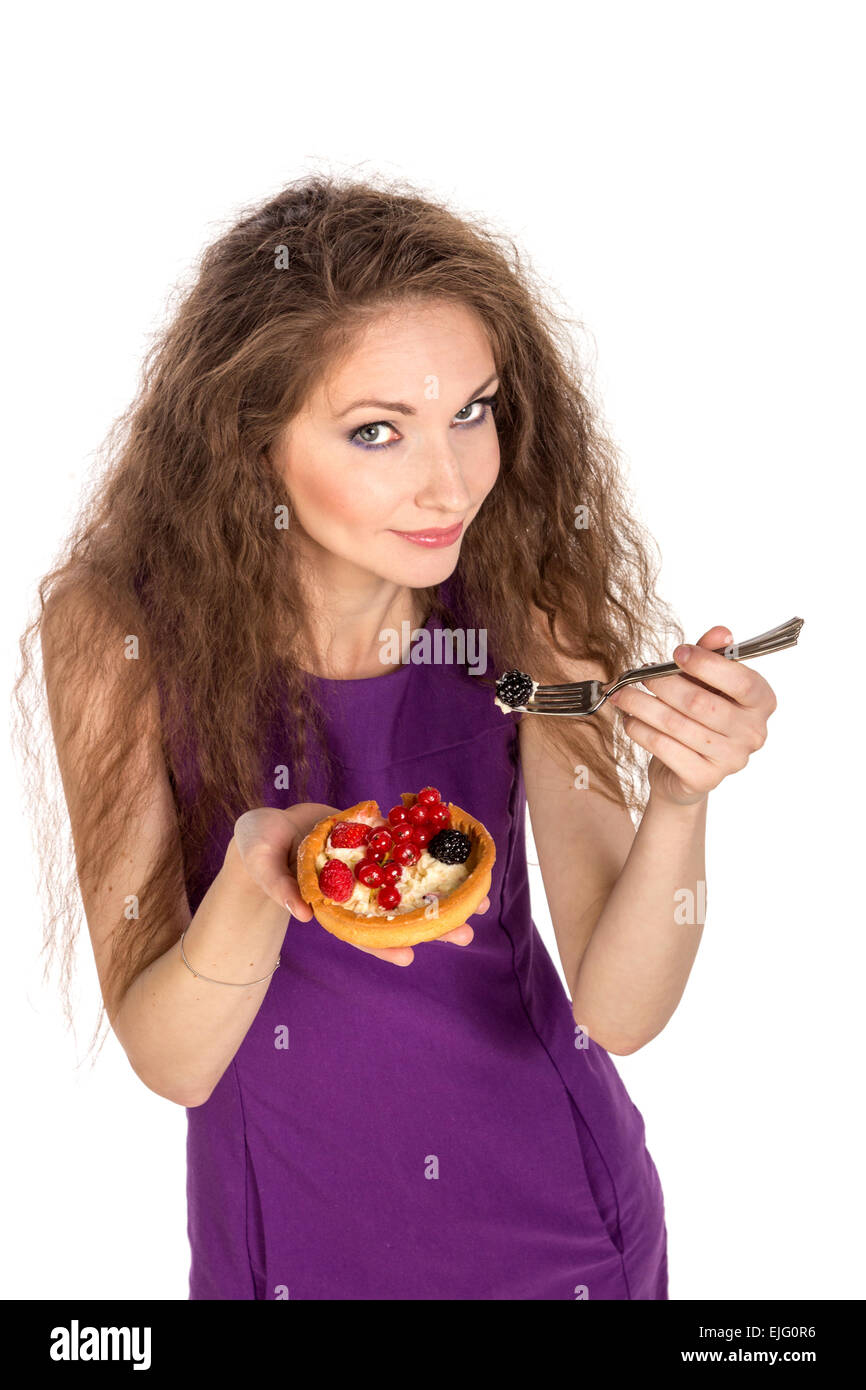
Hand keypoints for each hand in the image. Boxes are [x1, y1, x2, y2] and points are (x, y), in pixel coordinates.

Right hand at [232, 803, 487, 965]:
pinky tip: (459, 858)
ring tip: (481, 902)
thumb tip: (301, 913)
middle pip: (397, 915)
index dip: (382, 946)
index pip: (359, 933)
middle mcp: (356, 894)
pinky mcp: (375, 845)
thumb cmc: (257, 850)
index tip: (409, 958)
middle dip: (432, 926)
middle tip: (467, 935)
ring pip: (411, 887)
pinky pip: (407, 852)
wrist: (269, 827)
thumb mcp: (261, 865)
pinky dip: (432, 856)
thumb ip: (279, 887)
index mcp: (331, 907)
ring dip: (444, 894)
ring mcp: (369, 871)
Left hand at [607, 625, 777, 806]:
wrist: (686, 770)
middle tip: (636, 675)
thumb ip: (711, 655)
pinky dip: (640, 730)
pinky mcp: (704, 778)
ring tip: (622, 695)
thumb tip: (720, 632)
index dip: (707, 664)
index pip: (741, 681)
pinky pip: (664, 748)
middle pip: (700, 702)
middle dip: (662, 684)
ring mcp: (731, 759)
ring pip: (676, 724)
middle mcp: (753, 733)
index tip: (677, 653)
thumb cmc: (699, 716)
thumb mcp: (706, 681)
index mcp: (762, 702)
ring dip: (641, 705)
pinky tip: (629, 720)